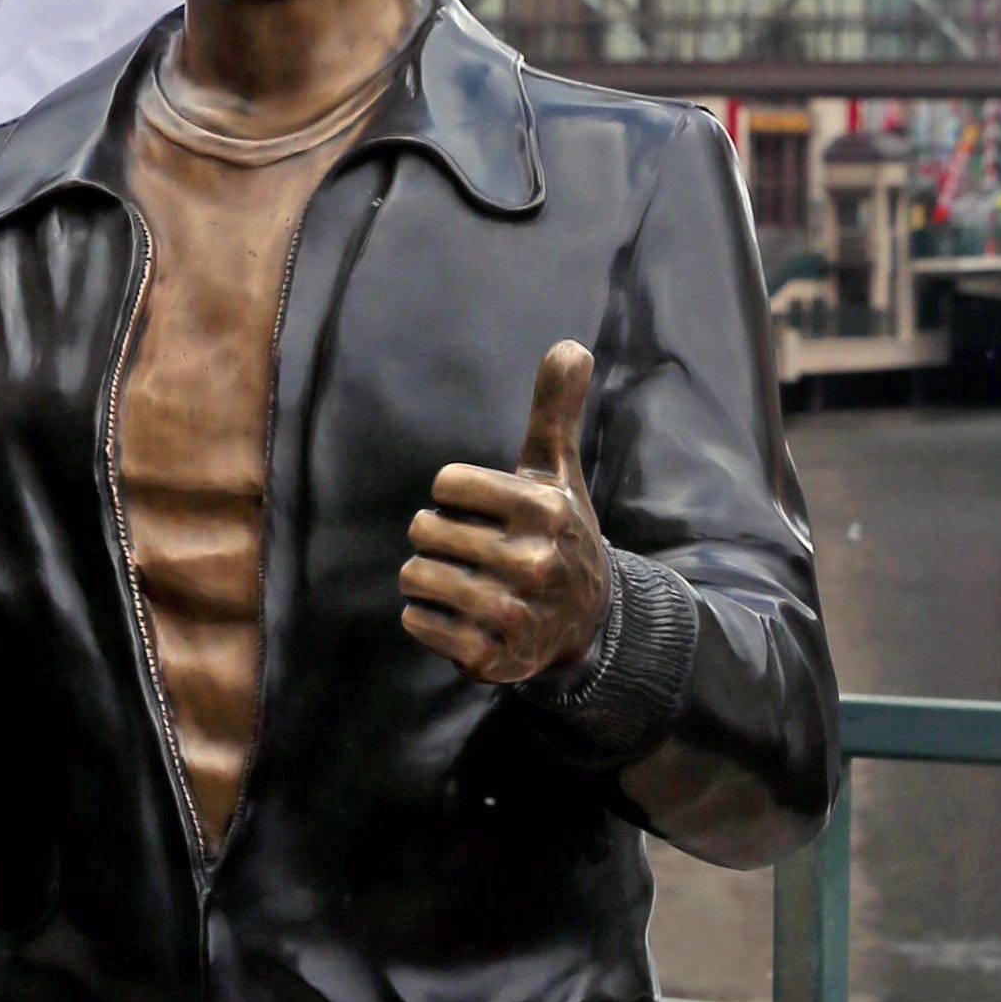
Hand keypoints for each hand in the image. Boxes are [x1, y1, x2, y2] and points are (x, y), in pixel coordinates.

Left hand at [401, 342, 609, 683]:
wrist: (585, 623)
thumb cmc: (556, 533)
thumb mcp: (558, 473)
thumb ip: (555, 410)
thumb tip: (572, 345)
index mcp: (544, 508)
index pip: (447, 484)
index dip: (452, 495)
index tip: (478, 510)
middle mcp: (534, 560)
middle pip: (424, 531)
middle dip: (433, 537)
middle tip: (463, 550)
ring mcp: (513, 612)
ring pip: (416, 576)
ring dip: (422, 577)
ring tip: (451, 580)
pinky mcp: (492, 656)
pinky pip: (418, 623)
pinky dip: (423, 618)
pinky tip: (451, 615)